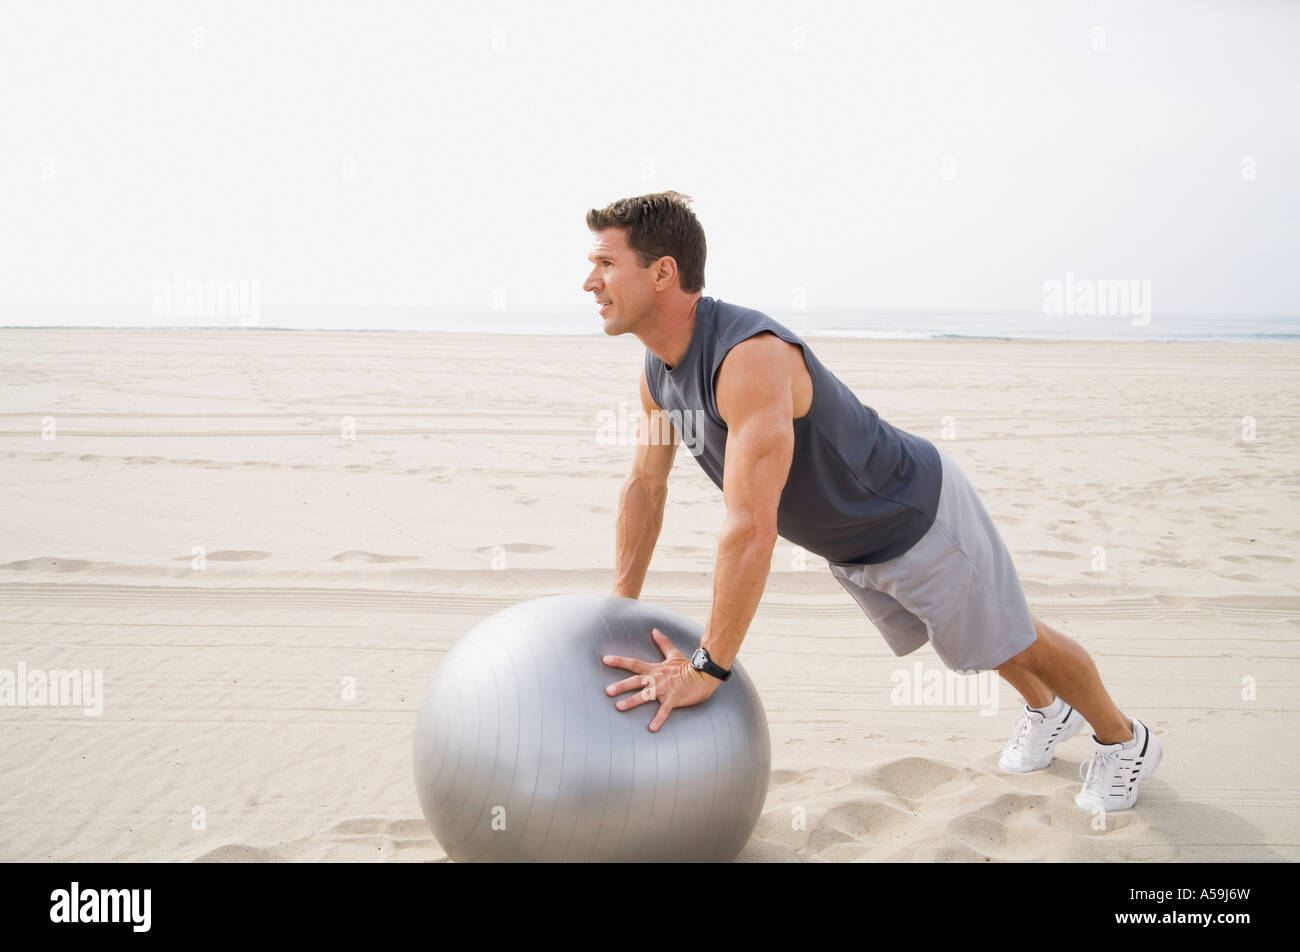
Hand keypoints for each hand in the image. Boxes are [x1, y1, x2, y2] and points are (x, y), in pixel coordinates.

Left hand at [602, 629, 720, 731]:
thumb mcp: (673, 653)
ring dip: (632, 701)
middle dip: (621, 686)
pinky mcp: (674, 699)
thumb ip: (663, 643)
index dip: (619, 661)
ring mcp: (665, 689)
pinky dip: (658, 720)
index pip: (634, 663)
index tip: (605, 660)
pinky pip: (665, 711)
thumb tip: (655, 630)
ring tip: (619, 707)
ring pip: (645, 695)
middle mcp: (657, 679)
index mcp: (655, 669)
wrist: (704, 676)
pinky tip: (651, 728)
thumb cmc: (688, 667)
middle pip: (636, 681)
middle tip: (607, 691)